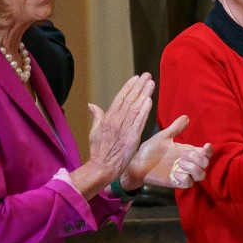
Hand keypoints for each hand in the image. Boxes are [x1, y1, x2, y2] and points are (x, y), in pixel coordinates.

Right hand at [75, 74, 152, 195]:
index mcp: (108, 118)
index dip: (128, 87)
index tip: (136, 78)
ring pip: (135, 108)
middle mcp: (116, 120)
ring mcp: (125, 129)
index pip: (120, 98)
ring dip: (144, 94)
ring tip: (150, 83)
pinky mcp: (132, 137)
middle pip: (129, 100)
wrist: (102, 167)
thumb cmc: (98, 151)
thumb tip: (92, 105)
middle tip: (147, 75)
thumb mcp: (94, 131)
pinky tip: (149, 100)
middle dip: (139, 86)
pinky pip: (139, 122)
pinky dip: (144, 111)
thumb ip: (97, 116)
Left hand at [123, 115, 213, 190]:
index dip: (208, 151)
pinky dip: (185, 178)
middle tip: (186, 155)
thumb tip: (186, 117)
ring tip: (181, 164)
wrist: (137, 163)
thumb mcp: (163, 136)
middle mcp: (187, 163)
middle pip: (205, 164)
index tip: (206, 145)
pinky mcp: (175, 182)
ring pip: (200, 175)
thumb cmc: (150, 150)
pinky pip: (188, 183)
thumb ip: (175, 128)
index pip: (204, 153)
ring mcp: (182, 173)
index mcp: (186, 151)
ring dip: (194, 169)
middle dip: (200, 159)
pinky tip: (174, 173)